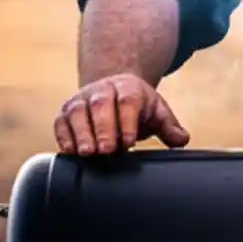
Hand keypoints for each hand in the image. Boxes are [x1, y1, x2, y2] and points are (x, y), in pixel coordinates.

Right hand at [53, 74, 190, 155]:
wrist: (113, 90)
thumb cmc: (138, 106)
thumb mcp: (157, 112)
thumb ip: (169, 126)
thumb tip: (181, 139)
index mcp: (128, 88)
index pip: (127, 101)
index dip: (127, 121)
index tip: (129, 142)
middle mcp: (102, 90)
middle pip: (101, 105)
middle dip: (103, 128)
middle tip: (106, 150)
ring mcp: (82, 99)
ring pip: (77, 111)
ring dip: (81, 132)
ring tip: (87, 153)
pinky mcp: (65, 111)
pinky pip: (60, 121)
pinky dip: (63, 135)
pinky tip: (69, 150)